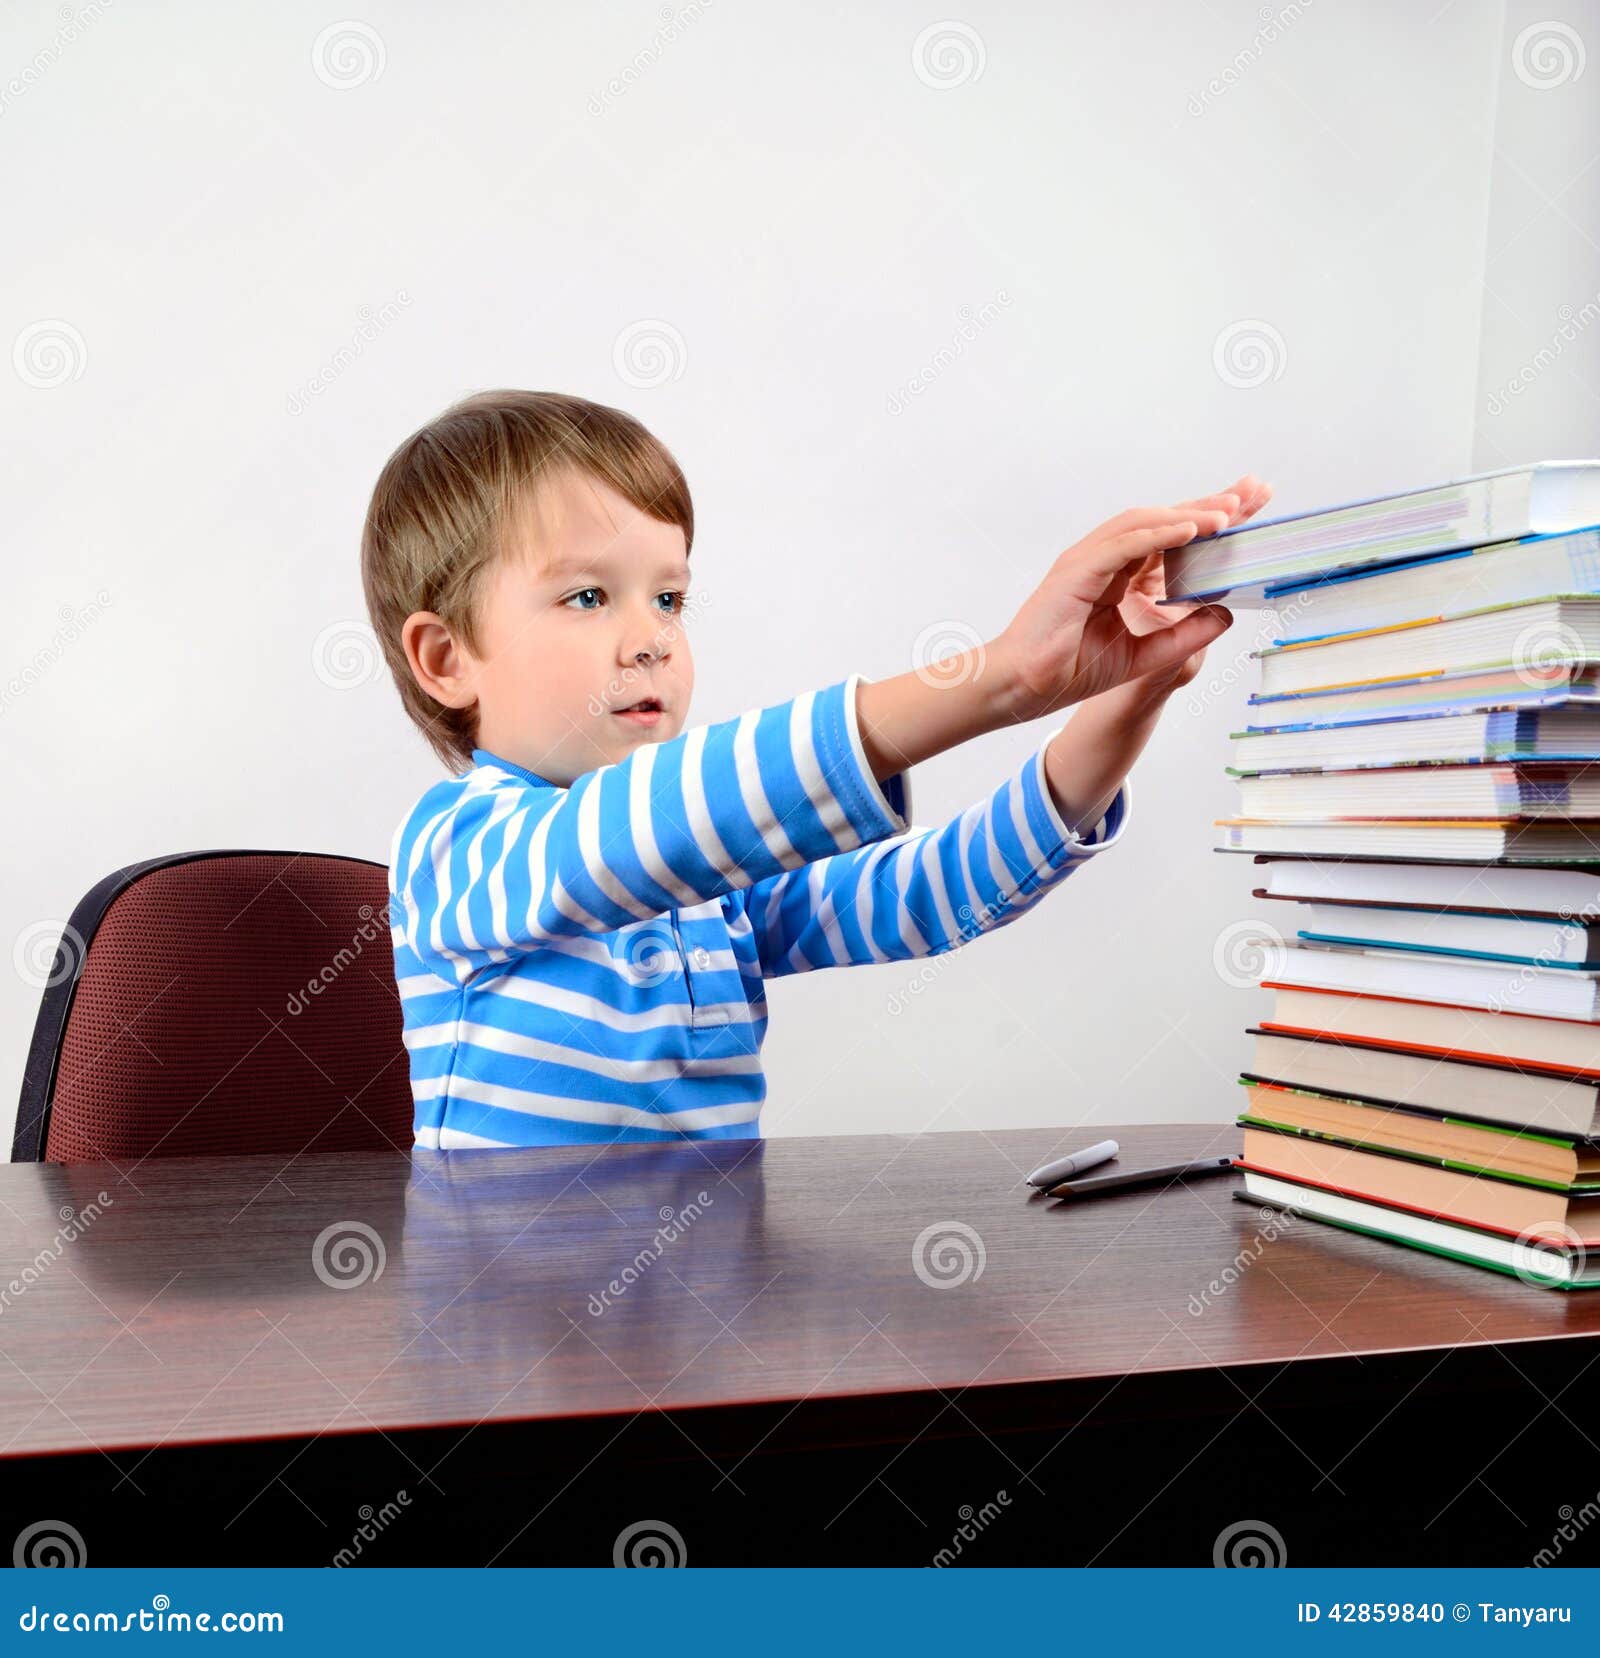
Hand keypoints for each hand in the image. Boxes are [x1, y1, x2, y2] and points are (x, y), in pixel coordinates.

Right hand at [990, 477, 1266, 722]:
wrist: (1024, 687)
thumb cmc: (1068, 670)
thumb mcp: (1144, 655)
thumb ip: (1184, 636)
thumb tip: (1226, 614)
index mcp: (1115, 576)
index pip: (1168, 540)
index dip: (1207, 523)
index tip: (1248, 513)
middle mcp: (1102, 560)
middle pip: (1162, 520)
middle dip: (1208, 505)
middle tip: (1252, 492)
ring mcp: (1087, 561)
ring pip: (1144, 523)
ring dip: (1188, 515)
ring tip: (1229, 514)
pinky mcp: (1076, 571)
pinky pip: (1124, 544)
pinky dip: (1158, 534)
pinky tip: (1190, 530)